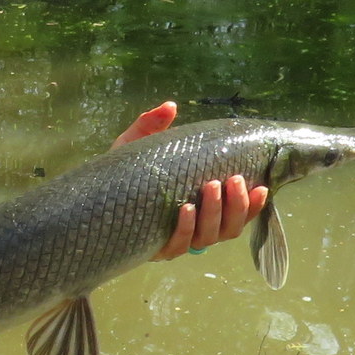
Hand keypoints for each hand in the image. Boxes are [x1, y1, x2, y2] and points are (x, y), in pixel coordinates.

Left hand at [109, 102, 268, 260]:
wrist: (91, 200)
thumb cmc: (122, 175)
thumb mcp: (138, 146)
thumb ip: (152, 125)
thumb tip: (170, 106)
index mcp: (202, 207)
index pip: (237, 213)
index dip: (253, 205)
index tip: (262, 186)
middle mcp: (194, 228)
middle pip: (228, 228)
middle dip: (236, 205)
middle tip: (230, 179)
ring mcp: (176, 240)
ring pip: (209, 237)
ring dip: (215, 214)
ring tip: (210, 188)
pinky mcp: (156, 249)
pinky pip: (178, 244)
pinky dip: (186, 228)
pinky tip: (185, 209)